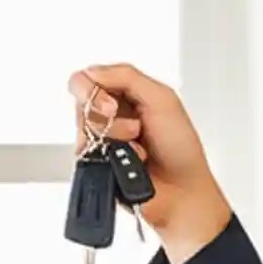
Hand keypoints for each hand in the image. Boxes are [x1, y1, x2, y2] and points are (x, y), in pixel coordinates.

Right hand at [68, 63, 231, 263]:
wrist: (182, 192)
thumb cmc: (181, 150)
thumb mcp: (163, 99)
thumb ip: (126, 76)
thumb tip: (91, 71)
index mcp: (129, 93)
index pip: (89, 77)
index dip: (95, 88)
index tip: (115, 103)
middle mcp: (112, 114)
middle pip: (80, 100)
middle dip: (105, 114)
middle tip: (132, 128)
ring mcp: (102, 139)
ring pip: (82, 126)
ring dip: (115, 137)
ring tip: (137, 148)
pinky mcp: (96, 162)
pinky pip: (84, 152)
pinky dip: (110, 156)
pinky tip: (130, 161)